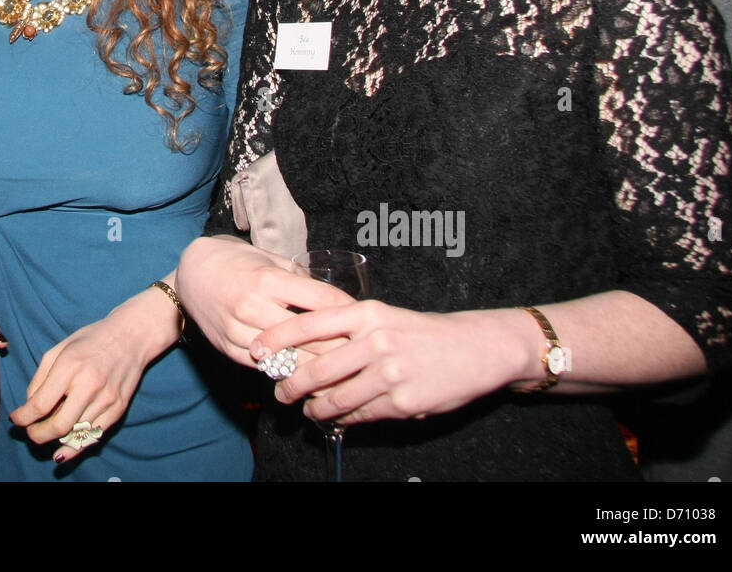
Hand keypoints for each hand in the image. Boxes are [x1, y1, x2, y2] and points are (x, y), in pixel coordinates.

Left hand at [9, 309, 154, 464]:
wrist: (132, 336)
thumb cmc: (92, 340)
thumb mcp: (59, 349)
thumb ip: (40, 378)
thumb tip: (29, 406)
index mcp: (70, 366)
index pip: (40, 404)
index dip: (22, 418)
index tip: (16, 419)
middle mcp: (89, 384)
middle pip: (57, 426)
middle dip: (37, 435)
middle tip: (30, 432)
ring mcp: (107, 399)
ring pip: (75, 434)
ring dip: (55, 439)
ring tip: (47, 432)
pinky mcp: (119, 408)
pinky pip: (94, 436)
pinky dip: (76, 446)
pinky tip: (63, 449)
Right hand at [176, 235, 350, 364]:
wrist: (190, 274)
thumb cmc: (235, 262)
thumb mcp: (268, 258)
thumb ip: (299, 278)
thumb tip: (332, 297)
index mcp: (267, 278)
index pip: (320, 299)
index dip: (348, 309)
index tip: (366, 317)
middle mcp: (252, 305)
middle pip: (308, 334)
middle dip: (338, 344)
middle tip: (362, 350)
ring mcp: (238, 330)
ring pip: (287, 357)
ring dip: (316, 366)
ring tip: (340, 371)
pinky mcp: (229, 348)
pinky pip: (265, 368)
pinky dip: (287, 372)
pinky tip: (307, 374)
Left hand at [253, 303, 524, 424]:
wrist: (475, 348)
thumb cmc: (421, 331)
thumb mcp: (383, 316)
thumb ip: (347, 329)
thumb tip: (305, 348)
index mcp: (366, 312)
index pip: (308, 324)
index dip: (277, 339)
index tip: (256, 350)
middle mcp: (374, 340)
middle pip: (315, 368)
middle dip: (289, 384)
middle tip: (279, 392)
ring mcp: (388, 373)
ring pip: (333, 398)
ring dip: (314, 408)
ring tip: (307, 410)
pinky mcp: (401, 402)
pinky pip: (359, 414)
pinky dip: (343, 418)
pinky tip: (337, 417)